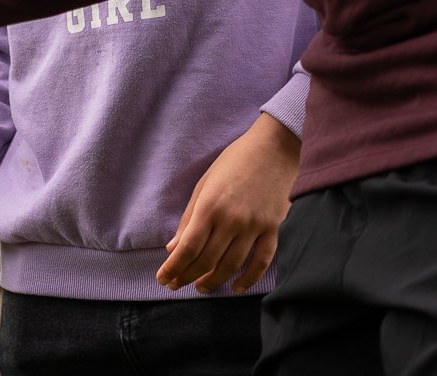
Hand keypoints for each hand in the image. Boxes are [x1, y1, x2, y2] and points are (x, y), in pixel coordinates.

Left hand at [156, 112, 299, 294]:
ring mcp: (254, 226)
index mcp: (210, 206)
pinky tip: (236, 287)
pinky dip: (249, 278)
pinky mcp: (273, 229)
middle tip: (176, 285)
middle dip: (187, 277)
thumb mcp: (205, 184)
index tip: (163, 279)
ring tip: (201, 287)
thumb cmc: (234, 162)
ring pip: (231, 266)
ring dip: (214, 281)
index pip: (188, 247)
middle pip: (206, 260)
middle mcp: (231, 220)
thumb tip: (173, 248)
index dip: (173, 268)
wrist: (274, 148)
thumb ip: (189, 218)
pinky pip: (261, 262)